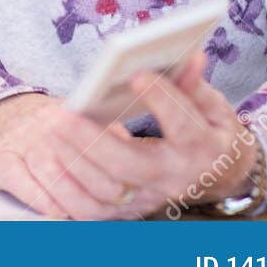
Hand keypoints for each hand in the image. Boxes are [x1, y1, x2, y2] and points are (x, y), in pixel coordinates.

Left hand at [0, 51, 255, 219]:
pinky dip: (66, 188)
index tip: (136, 74)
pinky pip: (90, 210)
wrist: (217, 177)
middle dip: (95, 141)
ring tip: (50, 130)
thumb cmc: (210, 132)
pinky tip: (49, 158)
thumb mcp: (213, 107)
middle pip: (131, 166)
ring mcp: (149, 198)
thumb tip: (190, 56)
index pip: (182, 125)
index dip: (162, 100)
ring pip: (105, 192)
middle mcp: (173, 178)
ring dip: (74, 162)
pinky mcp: (128, 211)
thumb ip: (195, 84)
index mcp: (201, 149)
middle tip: (65, 114)